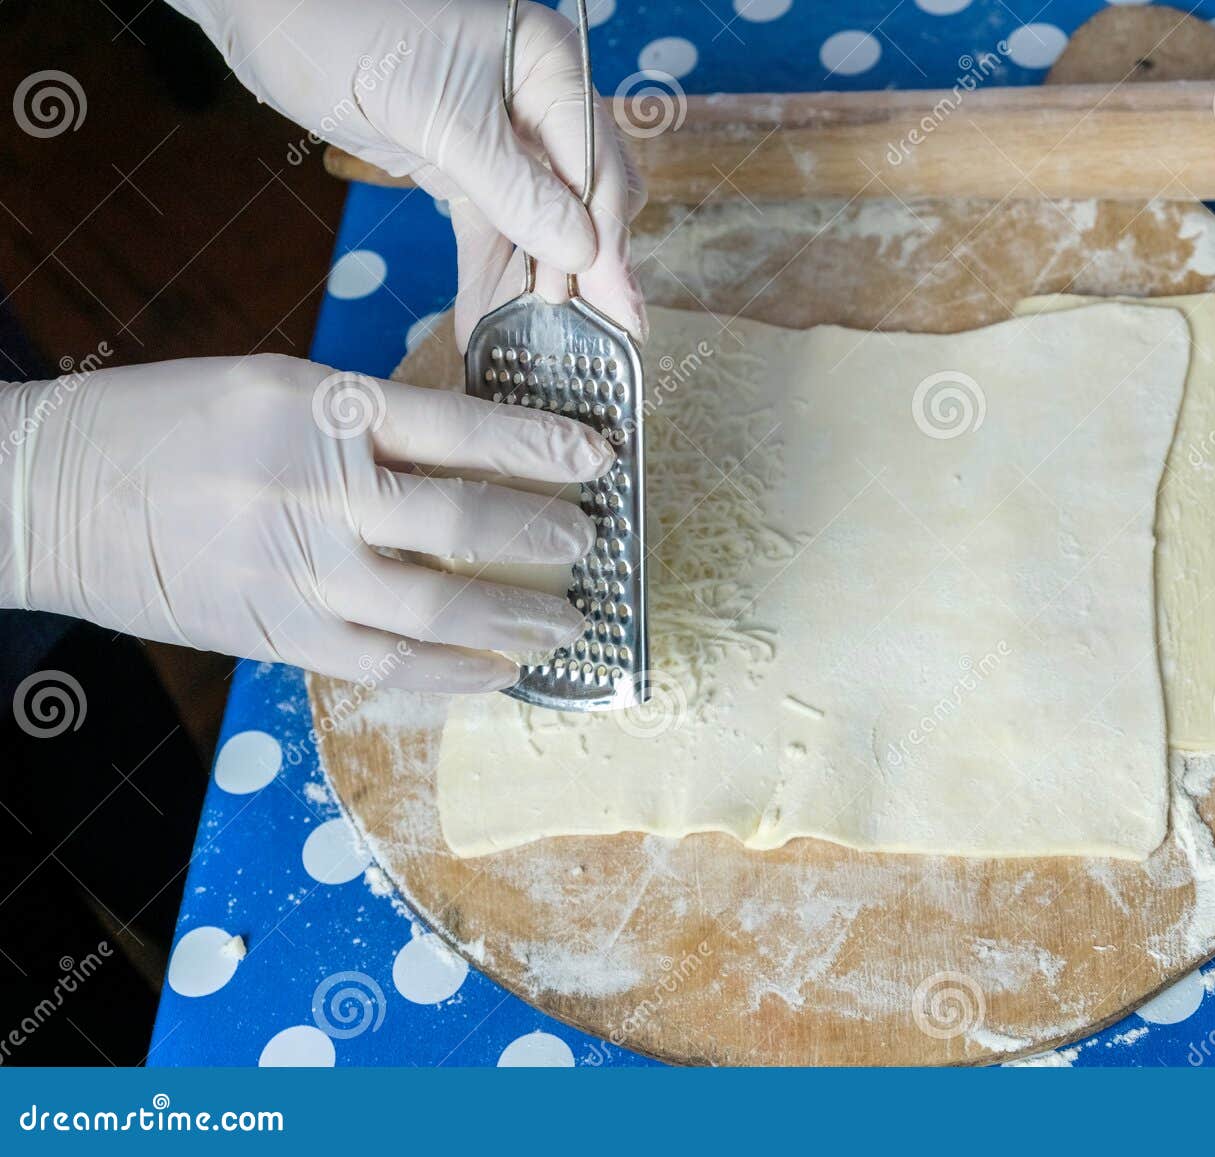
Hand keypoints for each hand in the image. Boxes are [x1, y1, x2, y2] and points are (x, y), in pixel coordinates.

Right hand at [0, 355, 611, 692]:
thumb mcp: (271, 384)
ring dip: (516, 617)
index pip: (458, 423)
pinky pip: (383, 664)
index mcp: (318, 406)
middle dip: (544, 536)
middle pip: (462, 520)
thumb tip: (471, 450)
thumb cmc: (168, 422)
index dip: (539, 443)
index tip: (598, 455)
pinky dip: (451, 673)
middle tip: (594, 544)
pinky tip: (498, 672)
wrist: (48, 490)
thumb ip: (366, 419)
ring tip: (569, 622)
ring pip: (435, 605)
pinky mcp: (275, 633)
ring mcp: (295, 569)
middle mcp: (314, 487)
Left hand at [167, 0, 647, 346]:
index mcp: (551, 66)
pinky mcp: (462, 162)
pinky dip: (490, 273)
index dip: (605, 239)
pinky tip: (488, 324)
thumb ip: (514, 188)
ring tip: (535, 350)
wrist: (269, 13)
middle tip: (591, 340)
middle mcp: (539, 99)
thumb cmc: (352, 33)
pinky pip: (492, 228)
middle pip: (585, 199)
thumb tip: (582, 255)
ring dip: (534, 283)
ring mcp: (504, 134)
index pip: (598, 165)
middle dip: (583, 269)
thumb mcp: (440, 117)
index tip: (612, 305)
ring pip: (541, 224)